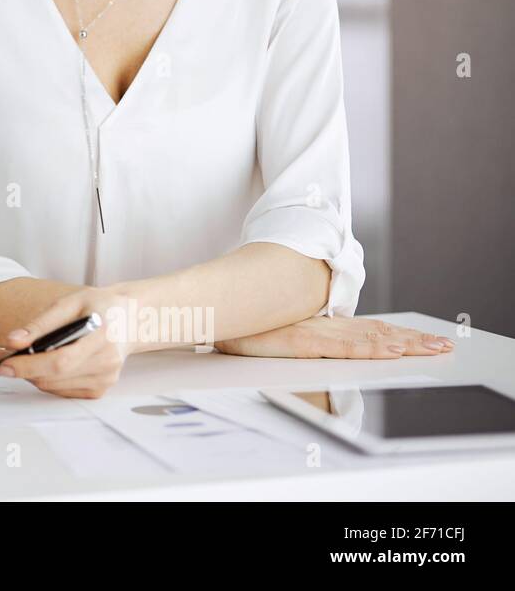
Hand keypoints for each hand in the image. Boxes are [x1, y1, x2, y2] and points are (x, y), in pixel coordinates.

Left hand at [0, 287, 127, 398]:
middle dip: (20, 368)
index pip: (60, 360)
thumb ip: (40, 323)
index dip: (28, 365)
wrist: (130, 319)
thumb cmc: (99, 307)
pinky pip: (61, 391)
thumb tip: (12, 341)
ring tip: (16, 356)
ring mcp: (105, 380)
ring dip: (30, 374)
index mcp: (102, 336)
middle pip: (53, 376)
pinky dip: (45, 379)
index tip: (2, 364)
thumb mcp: (70, 302)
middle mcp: (106, 363)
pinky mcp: (99, 390)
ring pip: (52, 386)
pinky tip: (41, 363)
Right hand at [213, 316, 456, 358]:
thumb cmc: (250, 329)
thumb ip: (306, 338)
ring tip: (431, 349)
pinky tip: (390, 349)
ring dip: (403, 343)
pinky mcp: (304, 341)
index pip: (370, 330)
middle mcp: (326, 327)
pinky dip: (370, 347)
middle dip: (413, 340)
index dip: (400, 334)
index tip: (427, 340)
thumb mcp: (283, 336)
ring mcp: (317, 333)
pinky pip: (344, 346)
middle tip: (444, 345)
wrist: (221, 317)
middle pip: (378, 332)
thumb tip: (319, 344)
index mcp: (325, 328)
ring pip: (369, 338)